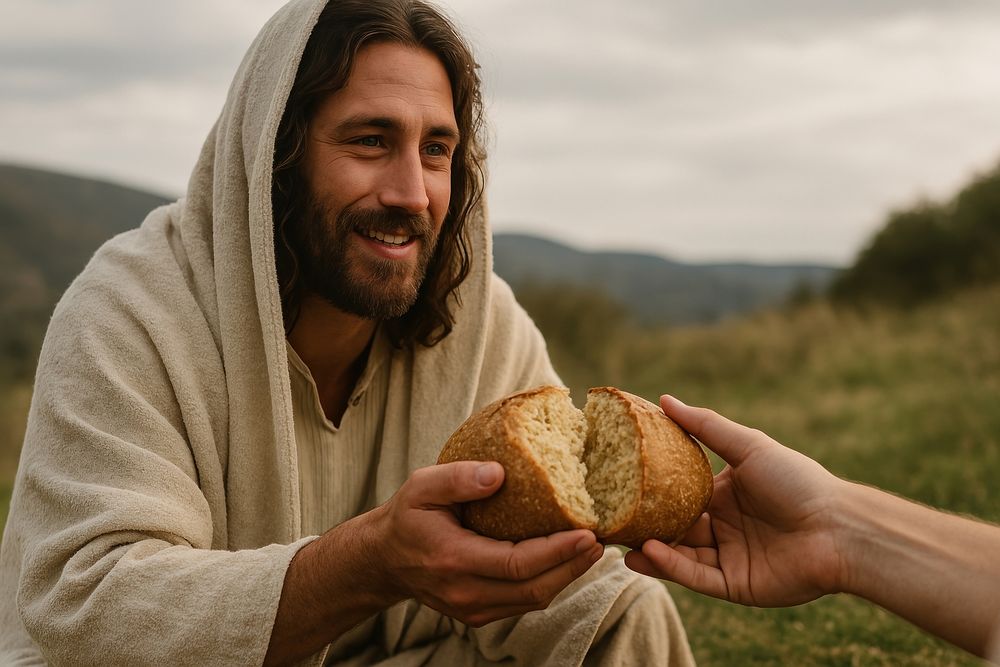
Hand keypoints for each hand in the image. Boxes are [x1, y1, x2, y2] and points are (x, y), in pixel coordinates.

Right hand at [369, 460, 603, 626]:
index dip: (557, 551)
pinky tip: (567, 559)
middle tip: (601, 539)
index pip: (517, 564)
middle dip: (573, 566)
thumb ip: (458, 478)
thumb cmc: (407, 517)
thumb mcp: (422, 486)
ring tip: (593, 547)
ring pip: (533, 600)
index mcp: (453, 559)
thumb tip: (500, 473)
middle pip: (534, 589)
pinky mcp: (480, 613)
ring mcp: (473, 609)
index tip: (587, 532)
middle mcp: (465, 592)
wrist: (384, 560)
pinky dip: (551, 581)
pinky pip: (524, 601)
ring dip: (568, 575)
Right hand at [624, 395, 847, 606]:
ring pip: (679, 555)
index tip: (617, 482)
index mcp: (723, 494)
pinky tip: (649, 554)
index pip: (676, 493)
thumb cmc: (798, 480)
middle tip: (608, 520)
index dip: (648, 491)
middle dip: (642, 526)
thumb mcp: (748, 446)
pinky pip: (697, 576)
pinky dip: (672, 566)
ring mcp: (728, 557)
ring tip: (620, 542)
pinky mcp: (735, 585)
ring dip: (650, 549)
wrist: (839, 528)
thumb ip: (704, 426)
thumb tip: (664, 399)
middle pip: (673, 527)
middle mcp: (722, 526)